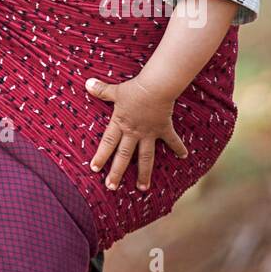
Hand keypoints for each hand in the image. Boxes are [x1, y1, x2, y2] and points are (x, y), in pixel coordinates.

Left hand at [84, 72, 187, 191]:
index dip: (101, 156)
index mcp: (120, 123)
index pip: (108, 143)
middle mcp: (133, 132)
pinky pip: (171, 140)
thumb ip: (102, 90)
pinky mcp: (163, 129)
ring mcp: (149, 133)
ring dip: (144, 173)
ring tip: (143, 188)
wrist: (155, 87)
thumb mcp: (116, 91)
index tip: (95, 169)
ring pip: (145, 157)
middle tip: (111, 187)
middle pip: (123, 156)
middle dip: (117, 172)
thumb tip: (87, 83)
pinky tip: (183, 156)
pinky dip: (178, 148)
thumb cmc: (134, 89)